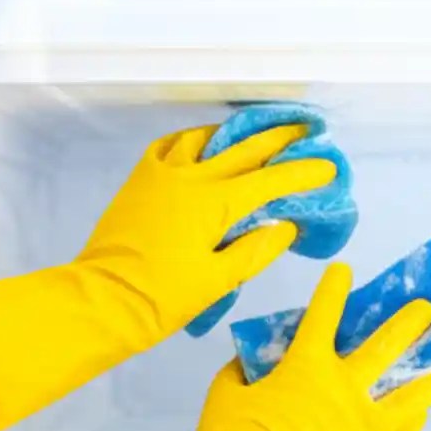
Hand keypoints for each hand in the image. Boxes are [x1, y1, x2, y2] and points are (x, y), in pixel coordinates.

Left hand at [0, 124, 334, 430]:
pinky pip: (169, 146)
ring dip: (235, 135)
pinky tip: (200, 144)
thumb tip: (283, 227)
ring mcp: (162, 174)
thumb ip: (255, 249)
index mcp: (215, 203)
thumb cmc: (164, 297)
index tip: (327, 167)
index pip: (270, 181)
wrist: (104, 301)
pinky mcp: (141, 180)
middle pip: (244, 149)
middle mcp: (192, 177)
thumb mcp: (219, 280)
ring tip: (254, 134)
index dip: (301, 174)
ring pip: (206, 139)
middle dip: (279, 139)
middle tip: (306, 129)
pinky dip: (191, 140)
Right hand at [42, 264, 430, 430]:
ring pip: (408, 397)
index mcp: (305, 368)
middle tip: (426, 308)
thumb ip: (239, 373)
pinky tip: (421, 416)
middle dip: (406, 324)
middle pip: (383, 348)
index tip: (344, 271)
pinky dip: (412, 426)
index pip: (322, 316)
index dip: (332, 289)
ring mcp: (362, 428)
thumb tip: (246, 363)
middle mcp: (342, 391)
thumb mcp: (224, 396)